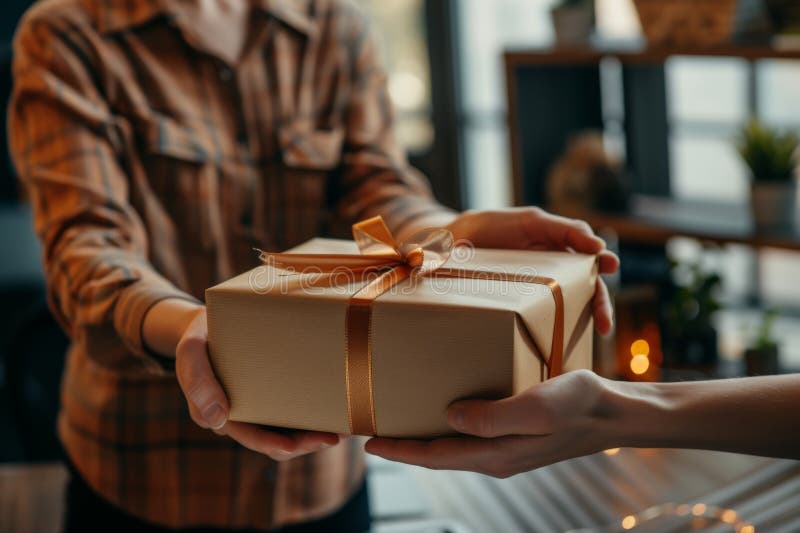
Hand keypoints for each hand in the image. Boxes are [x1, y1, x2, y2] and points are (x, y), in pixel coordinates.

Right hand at [175, 308, 339, 459]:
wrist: (212, 319)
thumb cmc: (201, 336)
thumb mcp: (191, 351)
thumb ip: (197, 381)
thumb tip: (219, 421)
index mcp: (223, 416)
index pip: (252, 438)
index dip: (274, 445)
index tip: (297, 446)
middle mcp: (246, 416)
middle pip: (279, 441)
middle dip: (307, 444)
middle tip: (335, 437)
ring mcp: (264, 405)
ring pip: (293, 430)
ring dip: (317, 432)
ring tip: (345, 427)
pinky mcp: (278, 392)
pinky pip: (299, 409)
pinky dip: (318, 413)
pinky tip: (339, 409)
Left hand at [366, 370, 614, 477]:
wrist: (616, 412)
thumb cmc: (580, 406)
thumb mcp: (537, 408)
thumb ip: (493, 417)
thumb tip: (450, 416)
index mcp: (496, 454)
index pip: (435, 456)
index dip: (400, 450)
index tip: (368, 442)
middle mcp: (496, 455)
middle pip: (439, 454)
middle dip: (405, 445)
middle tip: (374, 429)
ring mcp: (506, 446)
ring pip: (454, 444)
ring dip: (425, 435)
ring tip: (400, 416)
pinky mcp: (515, 432)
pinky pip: (472, 431)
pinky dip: (449, 423)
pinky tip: (444, 406)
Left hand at [447, 208, 618, 334]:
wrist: (454, 244)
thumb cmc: (494, 227)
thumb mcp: (531, 222)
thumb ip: (564, 230)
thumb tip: (598, 247)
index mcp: (558, 245)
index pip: (588, 255)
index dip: (602, 262)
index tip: (610, 265)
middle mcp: (554, 268)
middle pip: (585, 286)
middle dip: (599, 302)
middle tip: (604, 320)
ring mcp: (541, 286)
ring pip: (571, 303)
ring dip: (586, 317)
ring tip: (598, 331)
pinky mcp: (524, 302)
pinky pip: (546, 315)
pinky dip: (560, 327)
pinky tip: (566, 341)